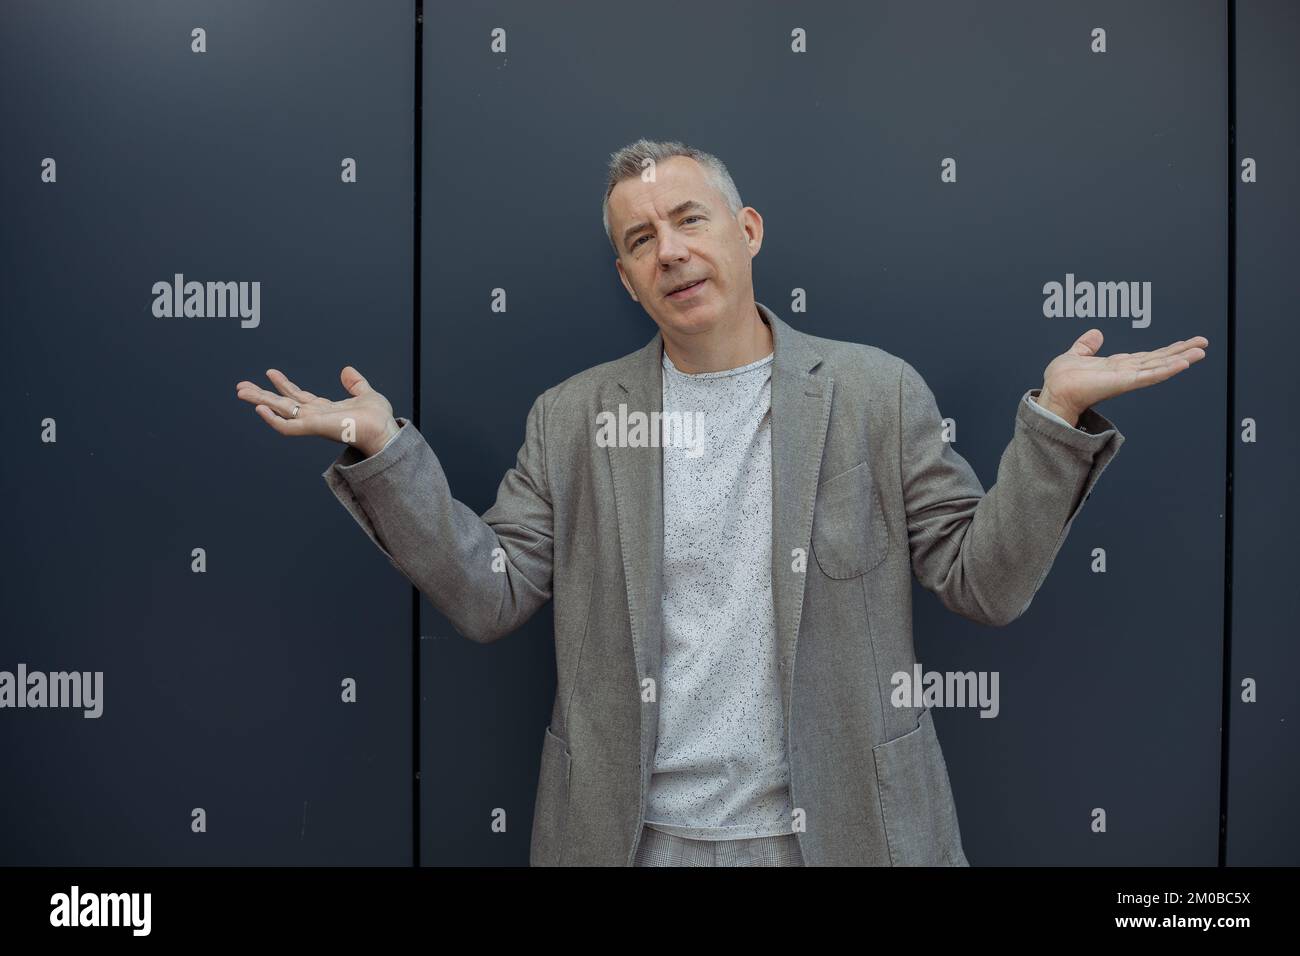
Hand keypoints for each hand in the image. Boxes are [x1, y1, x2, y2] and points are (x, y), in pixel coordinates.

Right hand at [235, 366, 398, 456]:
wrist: (384, 431)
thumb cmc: (378, 420)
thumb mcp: (365, 394)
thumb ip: (355, 383)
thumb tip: (346, 370)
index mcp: (324, 409)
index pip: (298, 396)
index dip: (284, 384)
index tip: (270, 372)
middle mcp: (315, 415)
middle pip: (282, 403)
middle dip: (262, 394)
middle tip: (241, 386)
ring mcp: (312, 422)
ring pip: (279, 411)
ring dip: (260, 401)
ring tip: (241, 392)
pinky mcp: (313, 428)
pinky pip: (287, 426)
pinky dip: (273, 420)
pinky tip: (259, 409)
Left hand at [1037, 329, 1209, 425]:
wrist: (1055, 393)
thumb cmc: (1062, 380)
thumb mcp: (1075, 355)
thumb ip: (1086, 346)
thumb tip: (1096, 333)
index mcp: (1117, 366)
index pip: (1147, 356)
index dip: (1166, 350)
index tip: (1183, 344)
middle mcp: (1126, 372)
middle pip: (1159, 360)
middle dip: (1182, 352)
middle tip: (1203, 343)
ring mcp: (1127, 378)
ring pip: (1160, 366)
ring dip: (1181, 359)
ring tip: (1201, 352)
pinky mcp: (1125, 383)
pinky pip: (1150, 375)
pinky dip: (1167, 369)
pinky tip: (1183, 363)